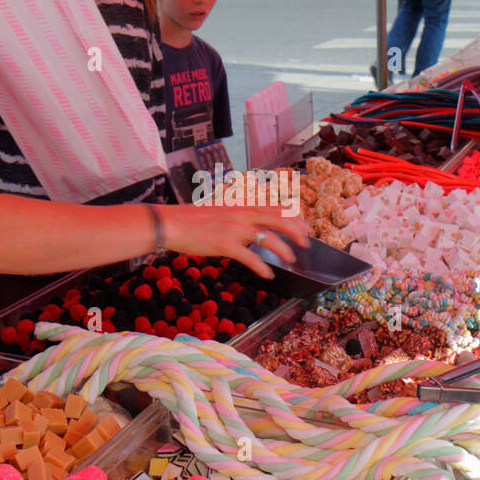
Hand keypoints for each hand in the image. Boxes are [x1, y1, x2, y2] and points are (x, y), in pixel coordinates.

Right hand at [161, 204, 309, 279]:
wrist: (173, 223)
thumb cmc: (194, 219)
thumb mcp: (222, 210)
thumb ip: (240, 214)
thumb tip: (255, 224)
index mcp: (243, 204)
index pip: (277, 207)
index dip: (295, 216)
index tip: (305, 226)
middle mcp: (243, 213)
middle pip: (280, 219)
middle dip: (297, 232)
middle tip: (307, 243)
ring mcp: (235, 228)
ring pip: (269, 238)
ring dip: (284, 250)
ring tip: (291, 260)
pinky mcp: (225, 244)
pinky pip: (250, 257)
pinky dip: (262, 267)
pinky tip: (268, 274)